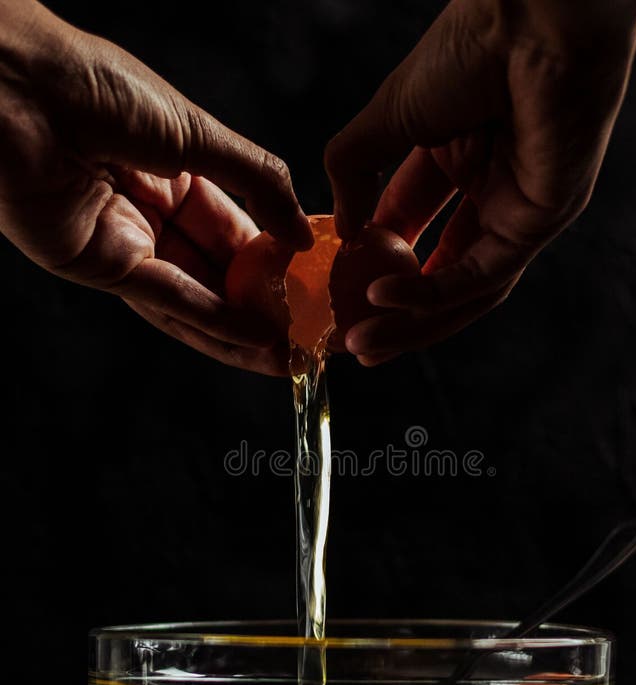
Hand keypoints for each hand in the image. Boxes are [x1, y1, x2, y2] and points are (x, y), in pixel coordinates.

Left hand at [0, 0, 312, 375]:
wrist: (19, 87)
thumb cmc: (98, 86)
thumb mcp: (198, 132)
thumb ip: (257, 181)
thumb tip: (303, 232)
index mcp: (174, 172)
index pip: (236, 229)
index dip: (276, 258)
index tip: (314, 282)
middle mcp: (150, 212)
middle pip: (218, 271)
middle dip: (263, 304)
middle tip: (308, 332)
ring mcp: (125, 242)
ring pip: (194, 297)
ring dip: (242, 329)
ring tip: (289, 354)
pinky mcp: (100, 265)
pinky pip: (165, 298)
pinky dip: (210, 319)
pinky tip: (252, 338)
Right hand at [325, 0, 635, 365]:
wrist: (527, 22)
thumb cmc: (465, 50)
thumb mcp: (386, 117)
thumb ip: (354, 170)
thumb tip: (339, 230)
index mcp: (456, 159)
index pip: (408, 229)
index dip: (373, 265)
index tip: (337, 294)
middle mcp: (488, 190)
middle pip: (437, 271)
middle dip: (393, 314)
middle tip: (352, 344)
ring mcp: (516, 210)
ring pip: (461, 288)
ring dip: (411, 321)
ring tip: (363, 344)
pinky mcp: (540, 223)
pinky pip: (481, 274)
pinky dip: (431, 293)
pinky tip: (384, 297)